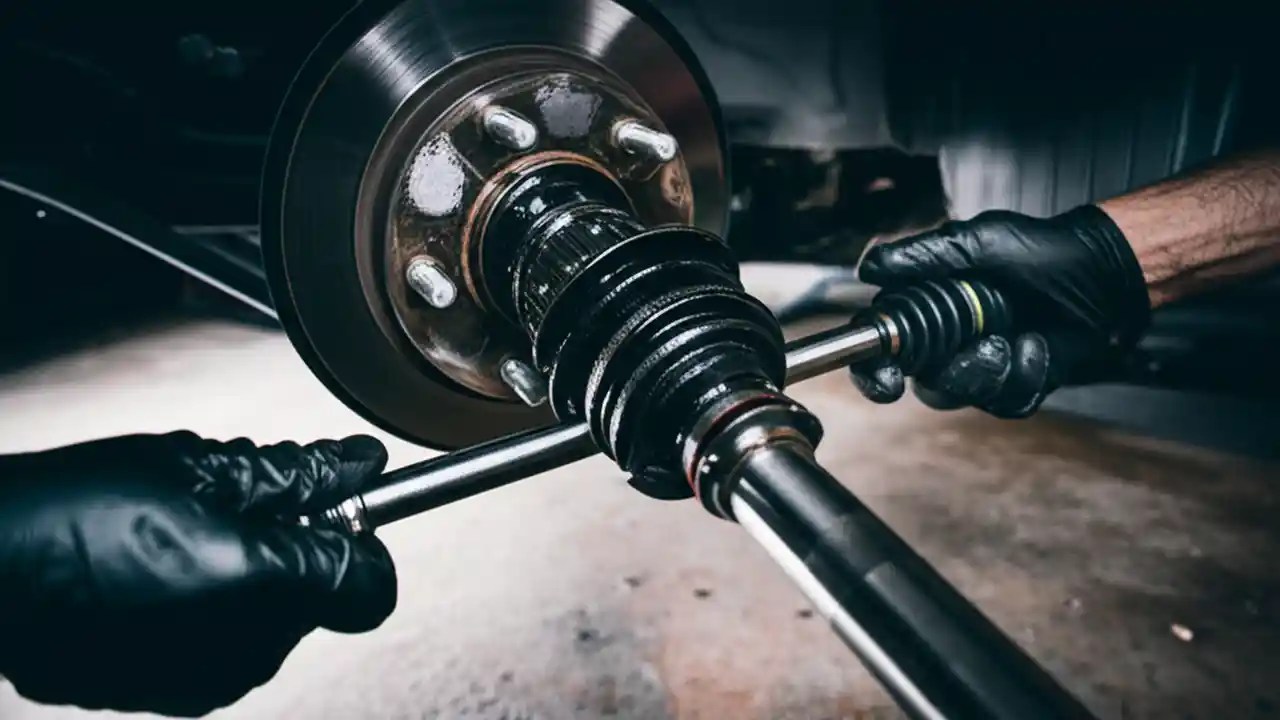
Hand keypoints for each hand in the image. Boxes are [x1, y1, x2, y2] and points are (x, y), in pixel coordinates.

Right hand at [0, 432, 396, 716]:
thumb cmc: (75, 511)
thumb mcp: (199, 468)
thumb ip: (296, 475)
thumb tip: (359, 466)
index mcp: (264, 583)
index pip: (371, 584)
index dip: (361, 538)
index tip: (338, 508)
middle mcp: (246, 646)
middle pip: (322, 598)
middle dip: (296, 548)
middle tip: (234, 508)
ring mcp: (208, 680)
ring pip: (276, 622)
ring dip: (253, 581)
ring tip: (184, 541)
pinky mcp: (174, 696)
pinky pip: (227, 646)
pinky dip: (213, 613)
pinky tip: (162, 579)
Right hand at [851, 206, 1149, 416]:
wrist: (1102, 274)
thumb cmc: (1042, 251)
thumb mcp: (980, 241)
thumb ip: (925, 256)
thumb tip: (869, 267)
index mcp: (927, 310)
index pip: (880, 347)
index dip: (872, 369)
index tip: (887, 378)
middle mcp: (946, 344)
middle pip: (923, 383)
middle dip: (955, 370)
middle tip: (987, 345)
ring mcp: (979, 368)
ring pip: (964, 396)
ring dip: (993, 369)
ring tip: (1020, 336)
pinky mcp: (1013, 386)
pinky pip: (1005, 402)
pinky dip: (1026, 374)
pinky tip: (1038, 344)